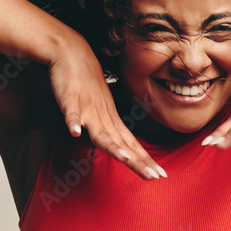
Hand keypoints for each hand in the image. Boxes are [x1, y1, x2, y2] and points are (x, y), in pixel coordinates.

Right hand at [47, 36, 166, 179]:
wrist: (73, 54)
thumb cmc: (88, 85)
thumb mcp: (102, 111)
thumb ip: (109, 130)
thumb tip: (122, 148)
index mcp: (111, 121)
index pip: (131, 145)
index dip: (144, 160)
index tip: (160, 175)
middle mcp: (103, 117)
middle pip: (121, 144)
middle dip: (137, 160)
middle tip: (154, 176)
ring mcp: (88, 108)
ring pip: (100, 131)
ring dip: (111, 145)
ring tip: (123, 159)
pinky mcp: (70, 99)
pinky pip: (72, 112)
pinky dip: (73, 121)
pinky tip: (75, 132)